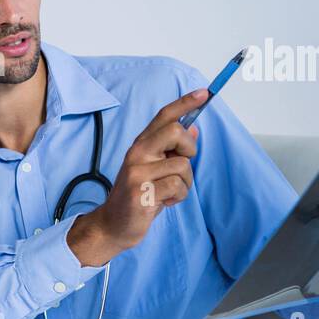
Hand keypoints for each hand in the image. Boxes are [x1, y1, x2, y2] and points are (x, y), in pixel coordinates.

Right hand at [68, 88, 206, 266]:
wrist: (113, 225)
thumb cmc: (138, 195)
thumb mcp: (154, 168)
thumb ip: (171, 149)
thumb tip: (192, 127)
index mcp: (141, 145)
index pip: (164, 116)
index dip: (186, 103)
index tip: (205, 92)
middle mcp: (136, 154)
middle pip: (176, 132)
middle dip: (189, 148)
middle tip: (182, 163)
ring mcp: (137, 173)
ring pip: (182, 166)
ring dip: (184, 183)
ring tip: (168, 192)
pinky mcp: (142, 193)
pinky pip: (177, 187)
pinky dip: (178, 198)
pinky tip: (163, 203)